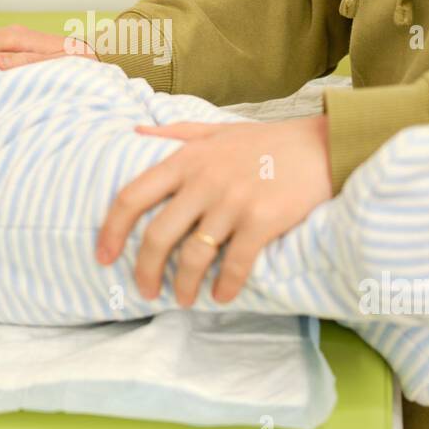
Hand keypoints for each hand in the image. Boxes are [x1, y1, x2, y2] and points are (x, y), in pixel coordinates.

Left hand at [97, 115, 333, 305]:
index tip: (104, 256)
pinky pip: (235, 265)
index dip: (112, 230)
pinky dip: (225, 287)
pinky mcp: (262, 220)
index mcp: (187, 159)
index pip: (132, 196)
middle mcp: (204, 181)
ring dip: (184, 286)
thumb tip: (136, 131)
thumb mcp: (217, 128)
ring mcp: (233, 202)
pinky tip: (222, 296)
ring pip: (194, 257)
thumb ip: (176, 133)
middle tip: (147, 291)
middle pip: (158, 236)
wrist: (324, 146)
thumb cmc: (268, 141)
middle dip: (146, 271)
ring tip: (183, 299)